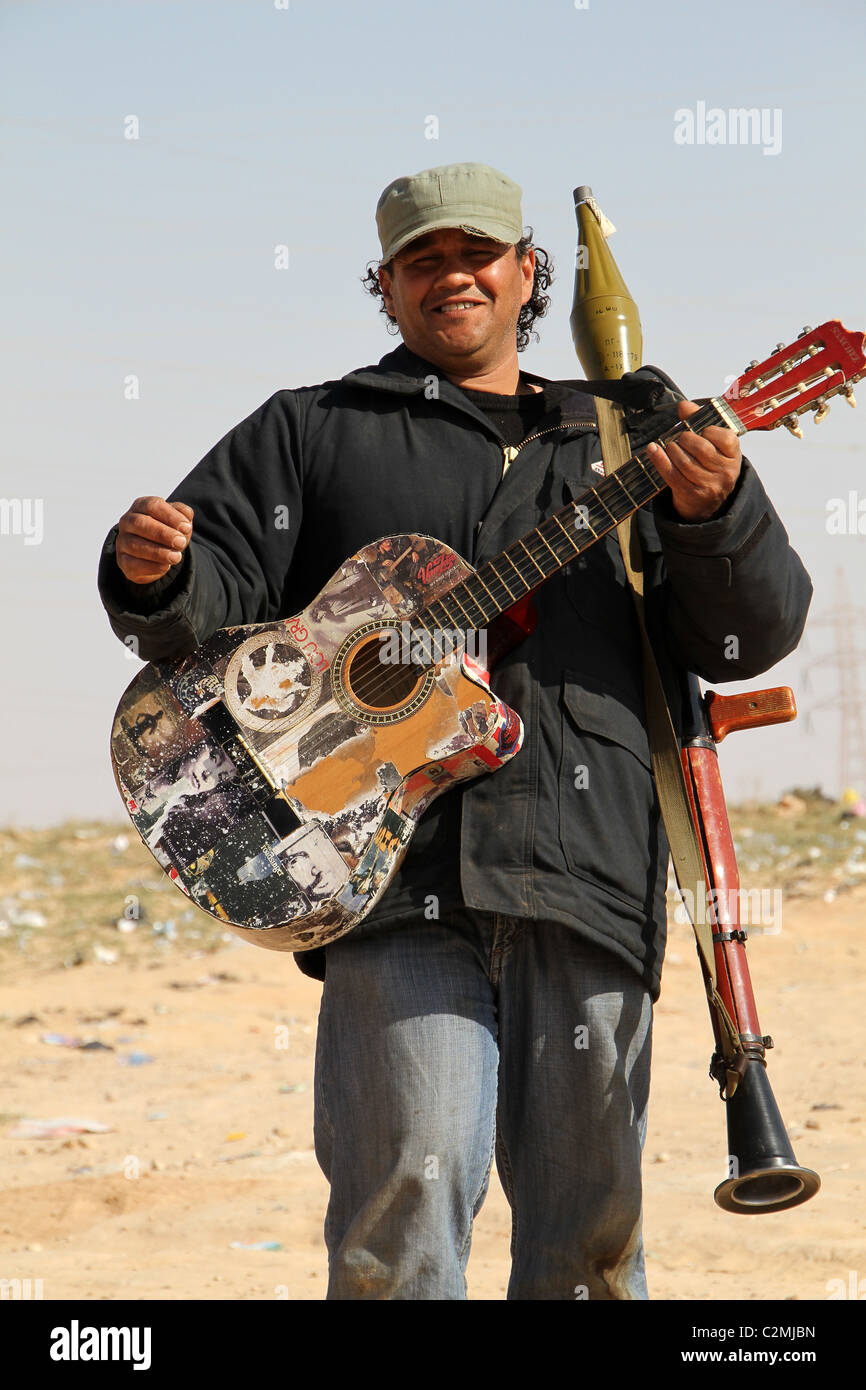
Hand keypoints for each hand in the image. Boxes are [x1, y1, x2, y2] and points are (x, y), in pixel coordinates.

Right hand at [116, 497, 194, 583]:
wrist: (160, 555)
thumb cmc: (169, 531)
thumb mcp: (178, 520)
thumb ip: (183, 515)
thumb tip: (185, 521)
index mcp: (141, 506)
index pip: (151, 505)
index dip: (170, 516)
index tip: (186, 528)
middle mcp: (127, 521)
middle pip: (140, 523)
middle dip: (162, 534)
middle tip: (180, 542)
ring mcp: (122, 541)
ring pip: (134, 544)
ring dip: (158, 552)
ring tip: (176, 557)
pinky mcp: (123, 561)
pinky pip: (132, 564)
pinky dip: (150, 566)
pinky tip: (165, 566)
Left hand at [647, 401, 740, 520]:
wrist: (706, 503)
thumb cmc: (709, 465)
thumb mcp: (712, 444)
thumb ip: (699, 421)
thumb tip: (684, 406)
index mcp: (734, 456)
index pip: (724, 437)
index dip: (708, 430)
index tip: (700, 431)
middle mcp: (725, 472)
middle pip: (701, 448)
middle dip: (686, 439)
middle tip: (680, 438)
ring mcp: (710, 485)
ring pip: (685, 462)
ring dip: (672, 450)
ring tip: (670, 446)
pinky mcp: (692, 494)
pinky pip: (672, 475)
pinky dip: (659, 460)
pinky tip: (652, 450)